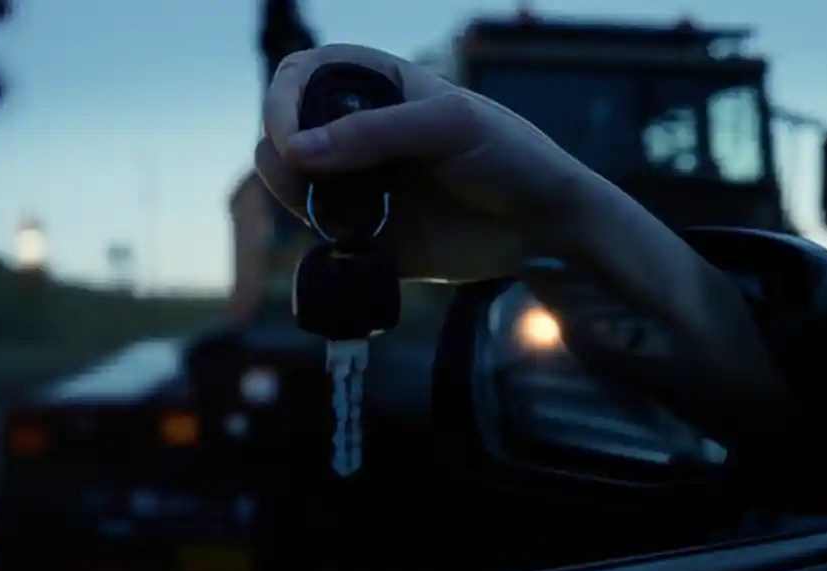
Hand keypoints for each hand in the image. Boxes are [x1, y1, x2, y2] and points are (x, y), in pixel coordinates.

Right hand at [256, 43, 594, 281]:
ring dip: (293, 195)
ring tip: (334, 208)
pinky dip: (322, 237)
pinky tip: (354, 237)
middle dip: (282, 153)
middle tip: (313, 177)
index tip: (291, 138)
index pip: (300, 78)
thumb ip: (374, 132)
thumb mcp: (450, 125)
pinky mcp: (367, 237)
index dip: (282, 103)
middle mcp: (358, 135)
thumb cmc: (511, 156)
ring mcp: (359, 186)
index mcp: (377, 88)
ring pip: (290, 185)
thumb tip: (298, 151)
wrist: (544, 226)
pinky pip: (321, 238)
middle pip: (283, 133)